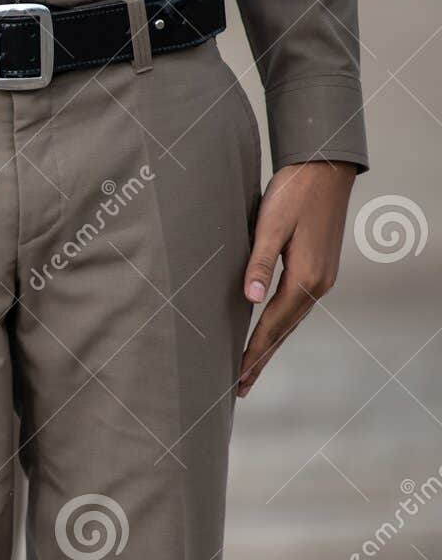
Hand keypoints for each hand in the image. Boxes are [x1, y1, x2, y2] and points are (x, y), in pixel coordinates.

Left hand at [238, 161, 356, 397]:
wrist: (324, 170)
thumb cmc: (292, 194)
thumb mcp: (270, 226)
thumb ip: (259, 264)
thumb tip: (250, 300)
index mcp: (306, 277)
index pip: (272, 325)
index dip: (253, 352)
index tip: (236, 378)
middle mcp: (319, 283)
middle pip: (283, 331)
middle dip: (261, 359)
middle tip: (240, 389)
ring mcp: (323, 278)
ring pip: (291, 321)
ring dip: (271, 346)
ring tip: (251, 369)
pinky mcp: (320, 269)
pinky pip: (296, 307)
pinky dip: (280, 326)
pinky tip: (270, 333)